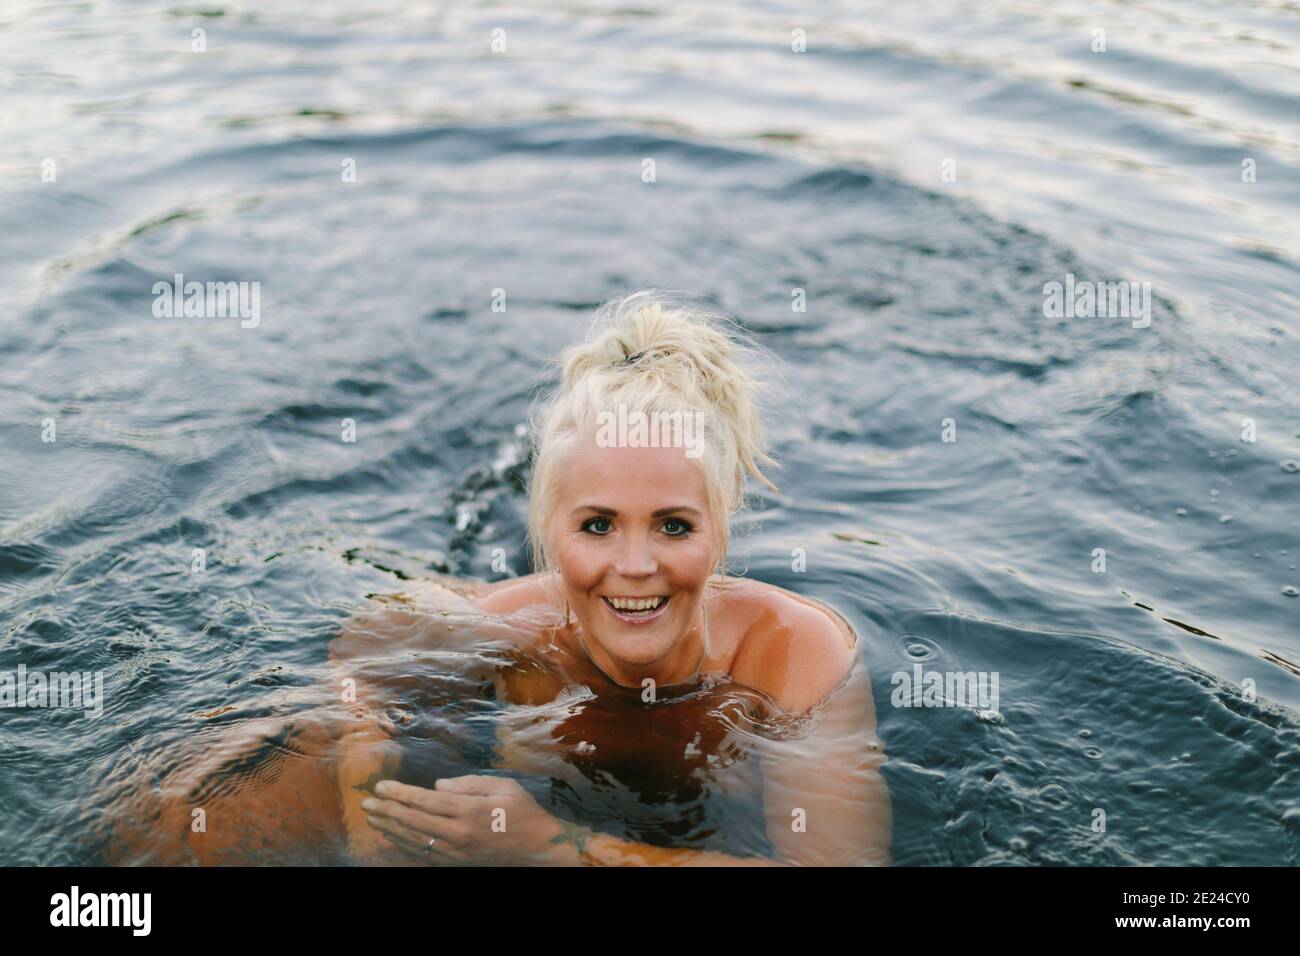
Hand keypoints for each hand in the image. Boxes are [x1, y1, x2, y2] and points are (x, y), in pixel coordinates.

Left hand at [362, 775, 584, 865]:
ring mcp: (456, 851)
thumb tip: (438, 785)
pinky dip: (404, 845)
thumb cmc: (524, 813)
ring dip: (390, 828)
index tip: (381, 786)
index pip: (426, 800)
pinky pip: (424, 854)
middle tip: (367, 802)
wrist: (538, 849)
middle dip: (387, 810)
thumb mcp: (504, 786)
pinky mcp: (456, 862)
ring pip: (415, 839)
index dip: (400, 793)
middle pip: (414, 820)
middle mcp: (458, 832)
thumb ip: (469, 783)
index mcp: (470, 810)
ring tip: (373, 818)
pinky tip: (393, 837)